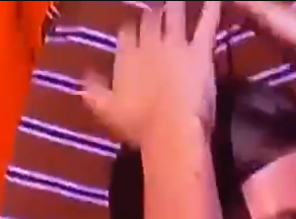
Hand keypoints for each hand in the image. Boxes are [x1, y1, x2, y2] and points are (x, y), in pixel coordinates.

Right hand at [83, 1, 223, 145]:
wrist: (170, 128)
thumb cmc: (138, 125)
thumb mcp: (107, 110)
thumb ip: (94, 91)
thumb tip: (84, 77)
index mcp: (125, 57)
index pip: (126, 33)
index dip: (131, 30)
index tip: (134, 29)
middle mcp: (148, 44)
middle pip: (149, 20)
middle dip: (154, 14)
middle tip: (159, 8)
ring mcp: (174, 44)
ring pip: (174, 14)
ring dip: (176, 3)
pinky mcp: (200, 50)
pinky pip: (207, 23)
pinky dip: (212, 8)